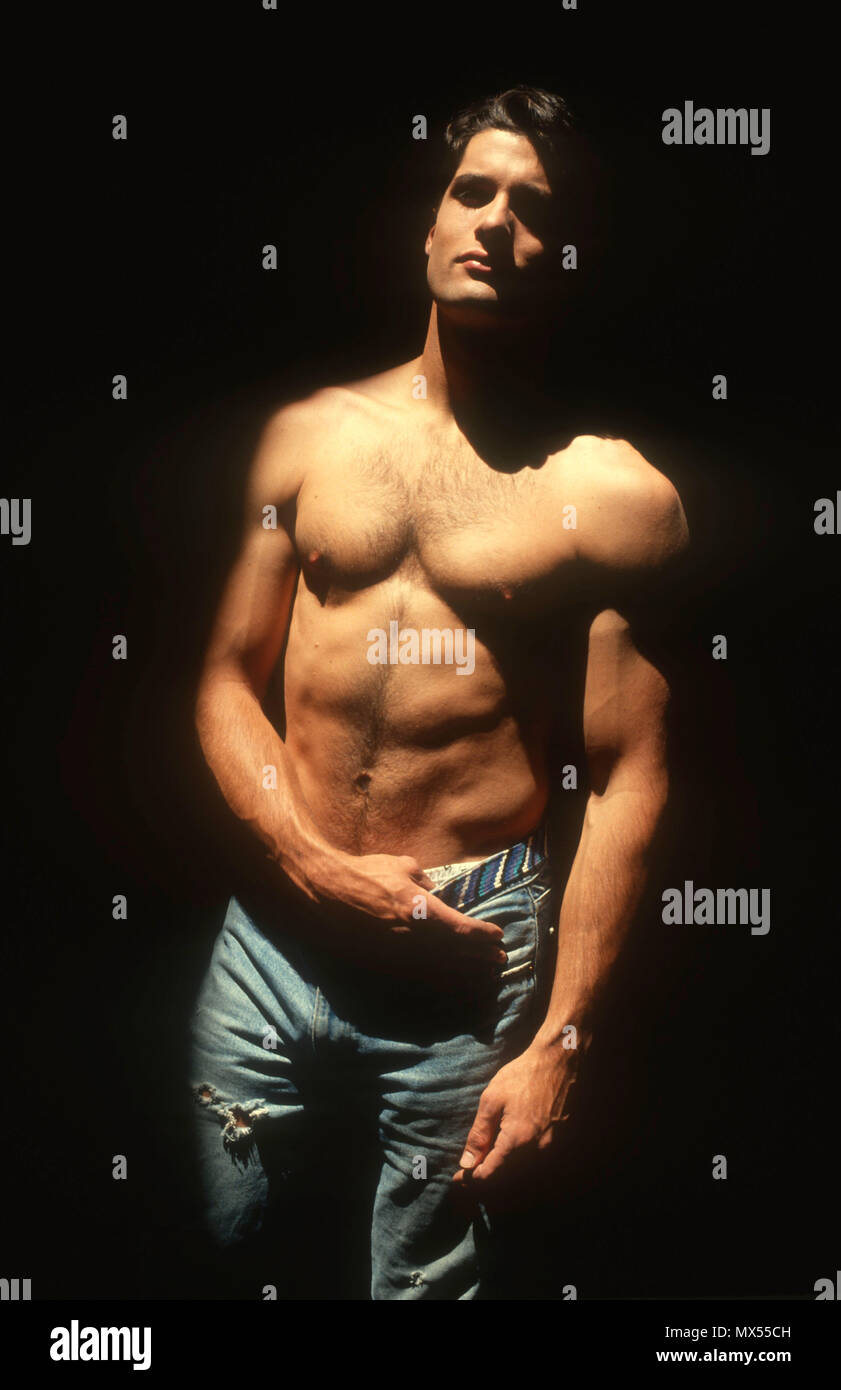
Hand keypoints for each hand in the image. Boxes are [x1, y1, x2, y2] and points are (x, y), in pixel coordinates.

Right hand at [304, 849, 507, 981]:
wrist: (322, 894)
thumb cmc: (361, 874)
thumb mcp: (400, 866)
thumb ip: (422, 878)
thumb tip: (434, 889)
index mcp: (421, 910)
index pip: (464, 929)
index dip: (485, 935)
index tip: (498, 935)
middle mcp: (414, 939)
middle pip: (459, 955)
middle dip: (482, 958)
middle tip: (500, 960)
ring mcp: (396, 957)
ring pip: (442, 973)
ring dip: (467, 975)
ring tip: (483, 977)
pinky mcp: (381, 968)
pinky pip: (417, 981)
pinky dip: (439, 985)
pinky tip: (449, 987)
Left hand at [453, 1046, 577, 1187]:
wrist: (557, 1062)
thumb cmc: (522, 1076)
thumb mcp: (492, 1100)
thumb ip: (479, 1134)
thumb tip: (467, 1163)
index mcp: (517, 1140)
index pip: (490, 1174)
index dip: (471, 1179)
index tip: (457, 1178)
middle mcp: (537, 1150)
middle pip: (506, 1178)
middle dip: (484, 1178)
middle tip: (465, 1174)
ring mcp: (550, 1147)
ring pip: (521, 1173)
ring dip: (501, 1173)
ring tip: (482, 1165)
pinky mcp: (557, 1141)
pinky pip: (533, 1162)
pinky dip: (516, 1164)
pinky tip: (504, 1154)